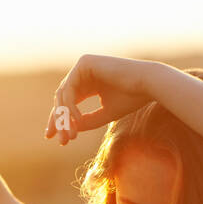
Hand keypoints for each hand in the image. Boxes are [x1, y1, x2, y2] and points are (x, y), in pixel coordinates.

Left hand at [44, 55, 160, 145]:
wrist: (148, 84)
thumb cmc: (131, 99)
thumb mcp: (106, 114)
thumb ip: (87, 121)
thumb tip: (69, 129)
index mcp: (89, 82)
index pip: (68, 102)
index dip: (60, 120)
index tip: (55, 138)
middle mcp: (83, 72)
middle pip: (62, 98)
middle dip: (59, 121)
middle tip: (61, 141)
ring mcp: (83, 65)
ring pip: (63, 95)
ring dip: (64, 118)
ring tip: (70, 135)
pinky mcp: (84, 62)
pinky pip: (69, 89)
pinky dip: (71, 106)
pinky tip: (76, 120)